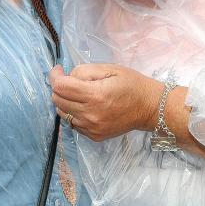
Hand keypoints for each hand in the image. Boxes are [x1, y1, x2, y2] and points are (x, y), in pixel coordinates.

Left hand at [49, 64, 163, 140]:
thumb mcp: (109, 69)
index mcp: (95, 95)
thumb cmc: (131, 84)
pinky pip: (73, 123)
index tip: (59, 70)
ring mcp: (91, 128)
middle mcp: (90, 115)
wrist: (149, 108)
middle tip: (68, 80)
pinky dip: (73, 112)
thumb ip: (84, 71)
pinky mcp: (94, 136)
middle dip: (59, 87)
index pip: (60, 87)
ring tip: (77, 93)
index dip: (55, 76)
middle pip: (58, 100)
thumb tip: (66, 77)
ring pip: (62, 113)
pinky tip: (85, 105)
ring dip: (64, 101)